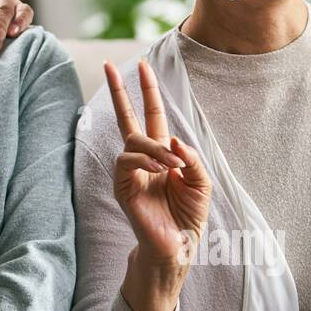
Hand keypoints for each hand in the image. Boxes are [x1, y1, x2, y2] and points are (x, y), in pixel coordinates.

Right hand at [106, 58, 211, 310]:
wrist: (177, 246)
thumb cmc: (188, 216)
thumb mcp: (201, 182)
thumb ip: (190, 157)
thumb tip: (172, 140)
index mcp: (161, 154)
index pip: (152, 116)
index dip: (148, 92)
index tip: (142, 65)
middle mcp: (142, 159)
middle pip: (127, 117)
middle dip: (120, 91)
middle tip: (109, 64)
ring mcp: (129, 172)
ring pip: (134, 141)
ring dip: (155, 148)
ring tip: (172, 165)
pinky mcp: (122, 186)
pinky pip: (127, 160)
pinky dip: (146, 160)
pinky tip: (161, 170)